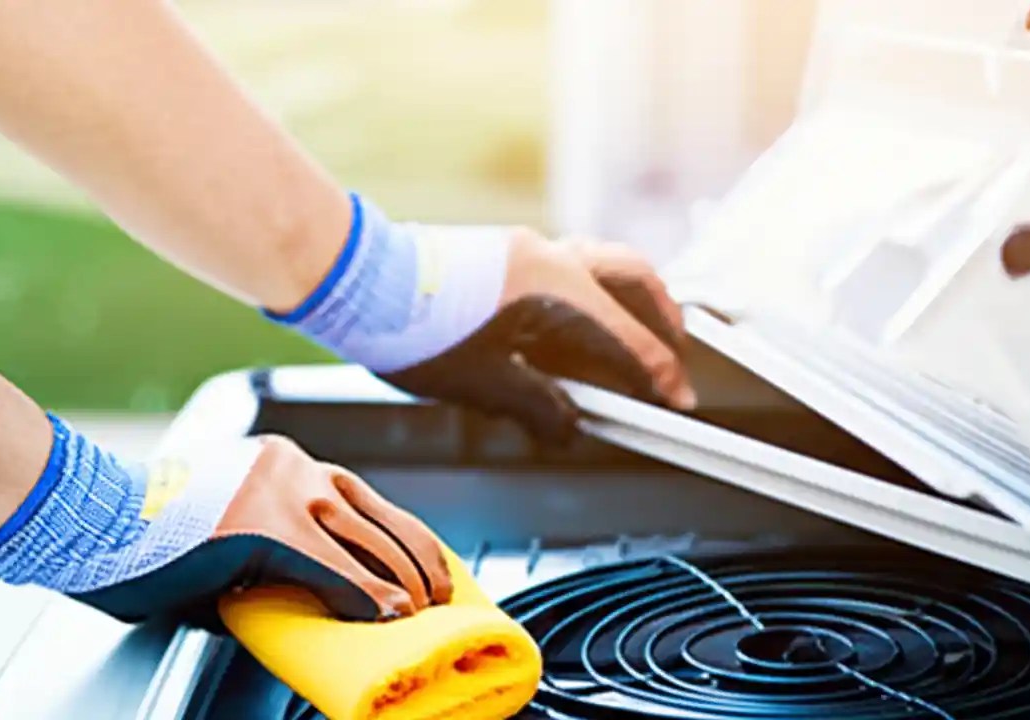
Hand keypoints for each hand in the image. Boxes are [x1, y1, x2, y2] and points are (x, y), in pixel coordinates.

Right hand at [0, 415, 450, 625]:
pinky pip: (329, 566)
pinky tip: (385, 614)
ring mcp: (278, 494)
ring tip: (421, 610)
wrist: (90, 520)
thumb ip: (277, 544)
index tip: (427, 565)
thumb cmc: (149, 531)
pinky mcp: (261, 528)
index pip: (365, 499)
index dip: (405, 536)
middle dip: (419, 560)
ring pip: (366, 540)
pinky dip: (363, 593)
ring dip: (403, 581)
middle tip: (439, 593)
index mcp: (285, 462)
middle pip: (380, 515)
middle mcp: (292, 467)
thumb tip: (318, 589)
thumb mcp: (230, 523)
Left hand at [380, 229, 695, 443]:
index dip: (657, 374)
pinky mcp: (504, 254)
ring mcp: (526, 250)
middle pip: (633, 280)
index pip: (625, 337)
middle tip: (670, 363)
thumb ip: (537, 408)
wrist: (354, 280)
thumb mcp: (482, 384)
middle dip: (661, 322)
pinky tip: (573, 337)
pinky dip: (589, 301)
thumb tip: (567, 428)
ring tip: (628, 348)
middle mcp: (548, 259)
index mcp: (554, 289)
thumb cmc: (411, 326)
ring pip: (603, 266)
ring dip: (627, 305)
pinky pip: (568, 270)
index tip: (676, 401)